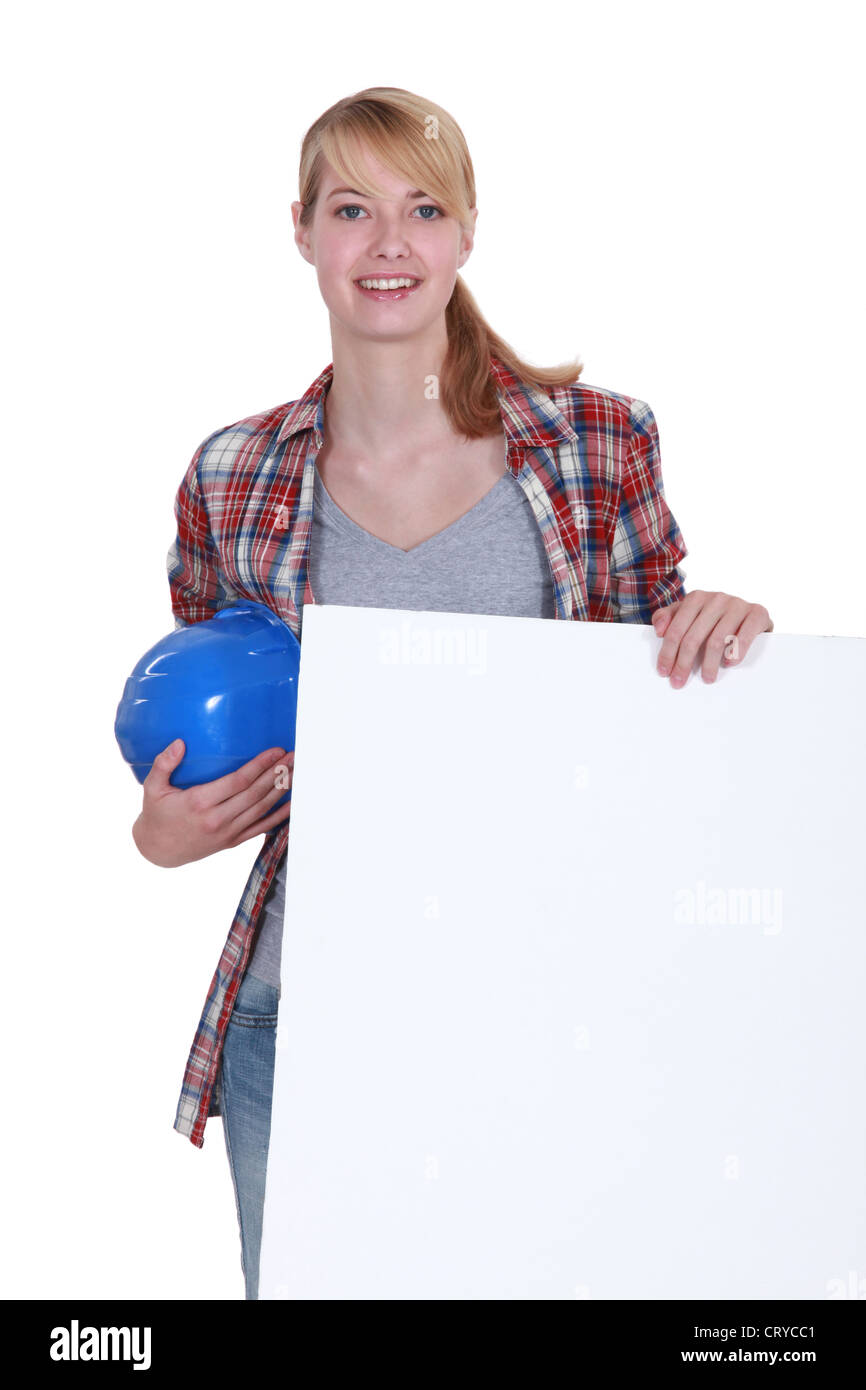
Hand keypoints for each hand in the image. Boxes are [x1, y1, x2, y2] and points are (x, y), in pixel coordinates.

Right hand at [132, 740, 293, 866]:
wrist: (159, 851)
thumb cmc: (157, 815)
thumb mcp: (152, 788)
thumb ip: (164, 764)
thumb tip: (179, 742)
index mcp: (199, 802)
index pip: (238, 781)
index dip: (259, 766)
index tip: (275, 751)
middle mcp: (217, 819)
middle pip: (255, 794)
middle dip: (277, 774)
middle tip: (294, 757)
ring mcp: (228, 832)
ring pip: (261, 809)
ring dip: (281, 790)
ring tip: (296, 772)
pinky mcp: (233, 841)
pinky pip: (261, 828)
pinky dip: (279, 816)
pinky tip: (292, 803)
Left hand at [651, 591, 773, 687]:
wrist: (752, 612)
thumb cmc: (716, 617)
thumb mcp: (690, 614)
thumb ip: (669, 617)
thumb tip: (658, 630)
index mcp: (696, 598)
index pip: (676, 629)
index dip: (667, 653)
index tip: (664, 672)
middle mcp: (716, 598)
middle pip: (693, 637)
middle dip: (683, 663)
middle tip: (679, 681)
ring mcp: (737, 605)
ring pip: (717, 640)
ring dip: (709, 664)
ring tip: (707, 678)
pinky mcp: (757, 613)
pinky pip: (744, 637)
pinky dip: (735, 653)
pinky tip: (729, 663)